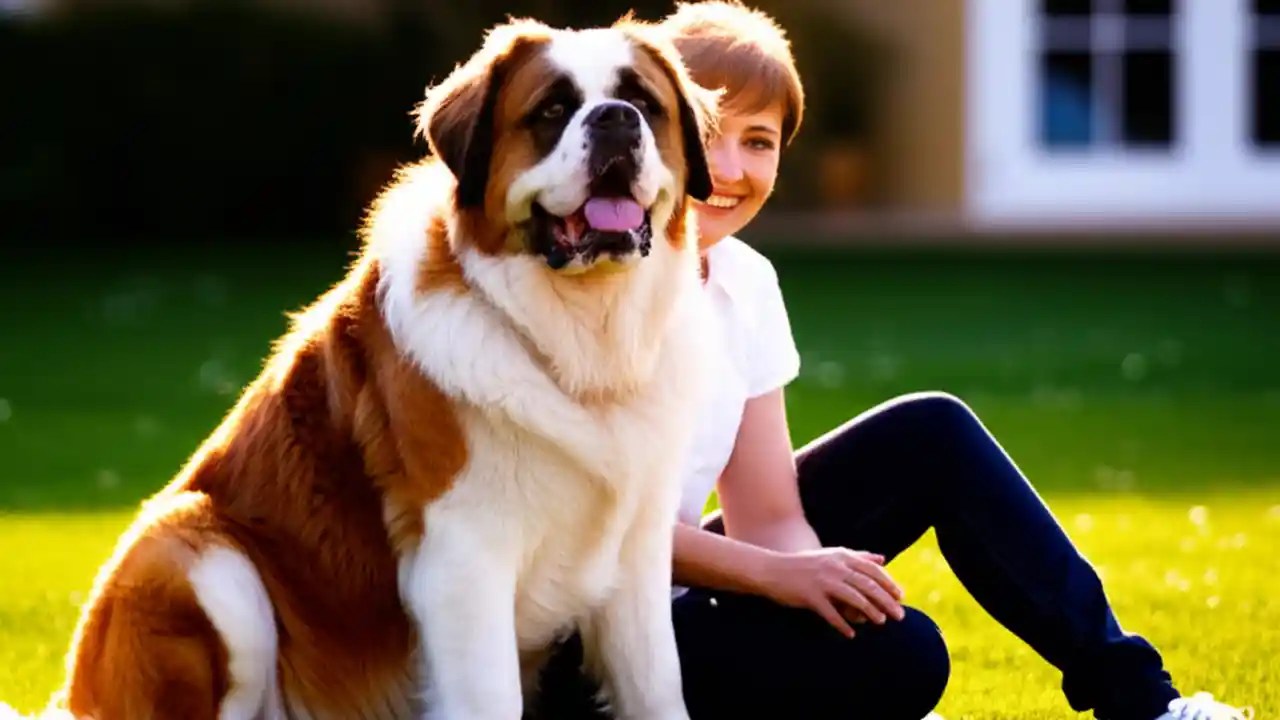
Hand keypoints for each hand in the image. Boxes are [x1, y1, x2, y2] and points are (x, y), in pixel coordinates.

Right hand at [757, 547, 905, 637]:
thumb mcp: (831, 555)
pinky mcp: (810, 596)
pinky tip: (851, 634)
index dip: (889, 584)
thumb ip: (857, 556)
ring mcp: (822, 582)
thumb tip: (882, 559)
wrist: (772, 570)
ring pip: (854, 599)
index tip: (900, 597)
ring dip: (870, 612)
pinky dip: (842, 625)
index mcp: (841, 556)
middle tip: (900, 615)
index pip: (872, 570)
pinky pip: (831, 614)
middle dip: (887, 601)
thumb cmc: (804, 564)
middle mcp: (834, 567)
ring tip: (880, 622)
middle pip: (868, 585)